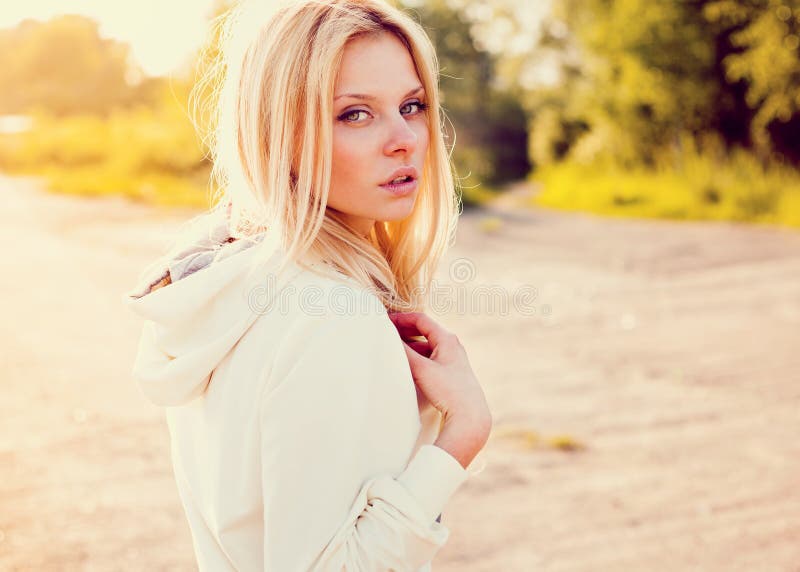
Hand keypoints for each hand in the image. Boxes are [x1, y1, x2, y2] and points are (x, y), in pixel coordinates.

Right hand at [388, 311, 490, 434]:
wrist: (469, 416)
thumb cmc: (448, 390)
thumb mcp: (421, 369)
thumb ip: (404, 352)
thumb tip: (388, 339)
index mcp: (447, 339)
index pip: (421, 320)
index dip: (401, 319)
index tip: (385, 321)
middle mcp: (452, 345)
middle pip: (424, 330)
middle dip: (405, 330)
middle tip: (387, 332)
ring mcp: (453, 359)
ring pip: (427, 345)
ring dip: (411, 344)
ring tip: (395, 349)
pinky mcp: (452, 372)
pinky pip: (431, 358)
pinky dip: (418, 356)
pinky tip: (408, 365)